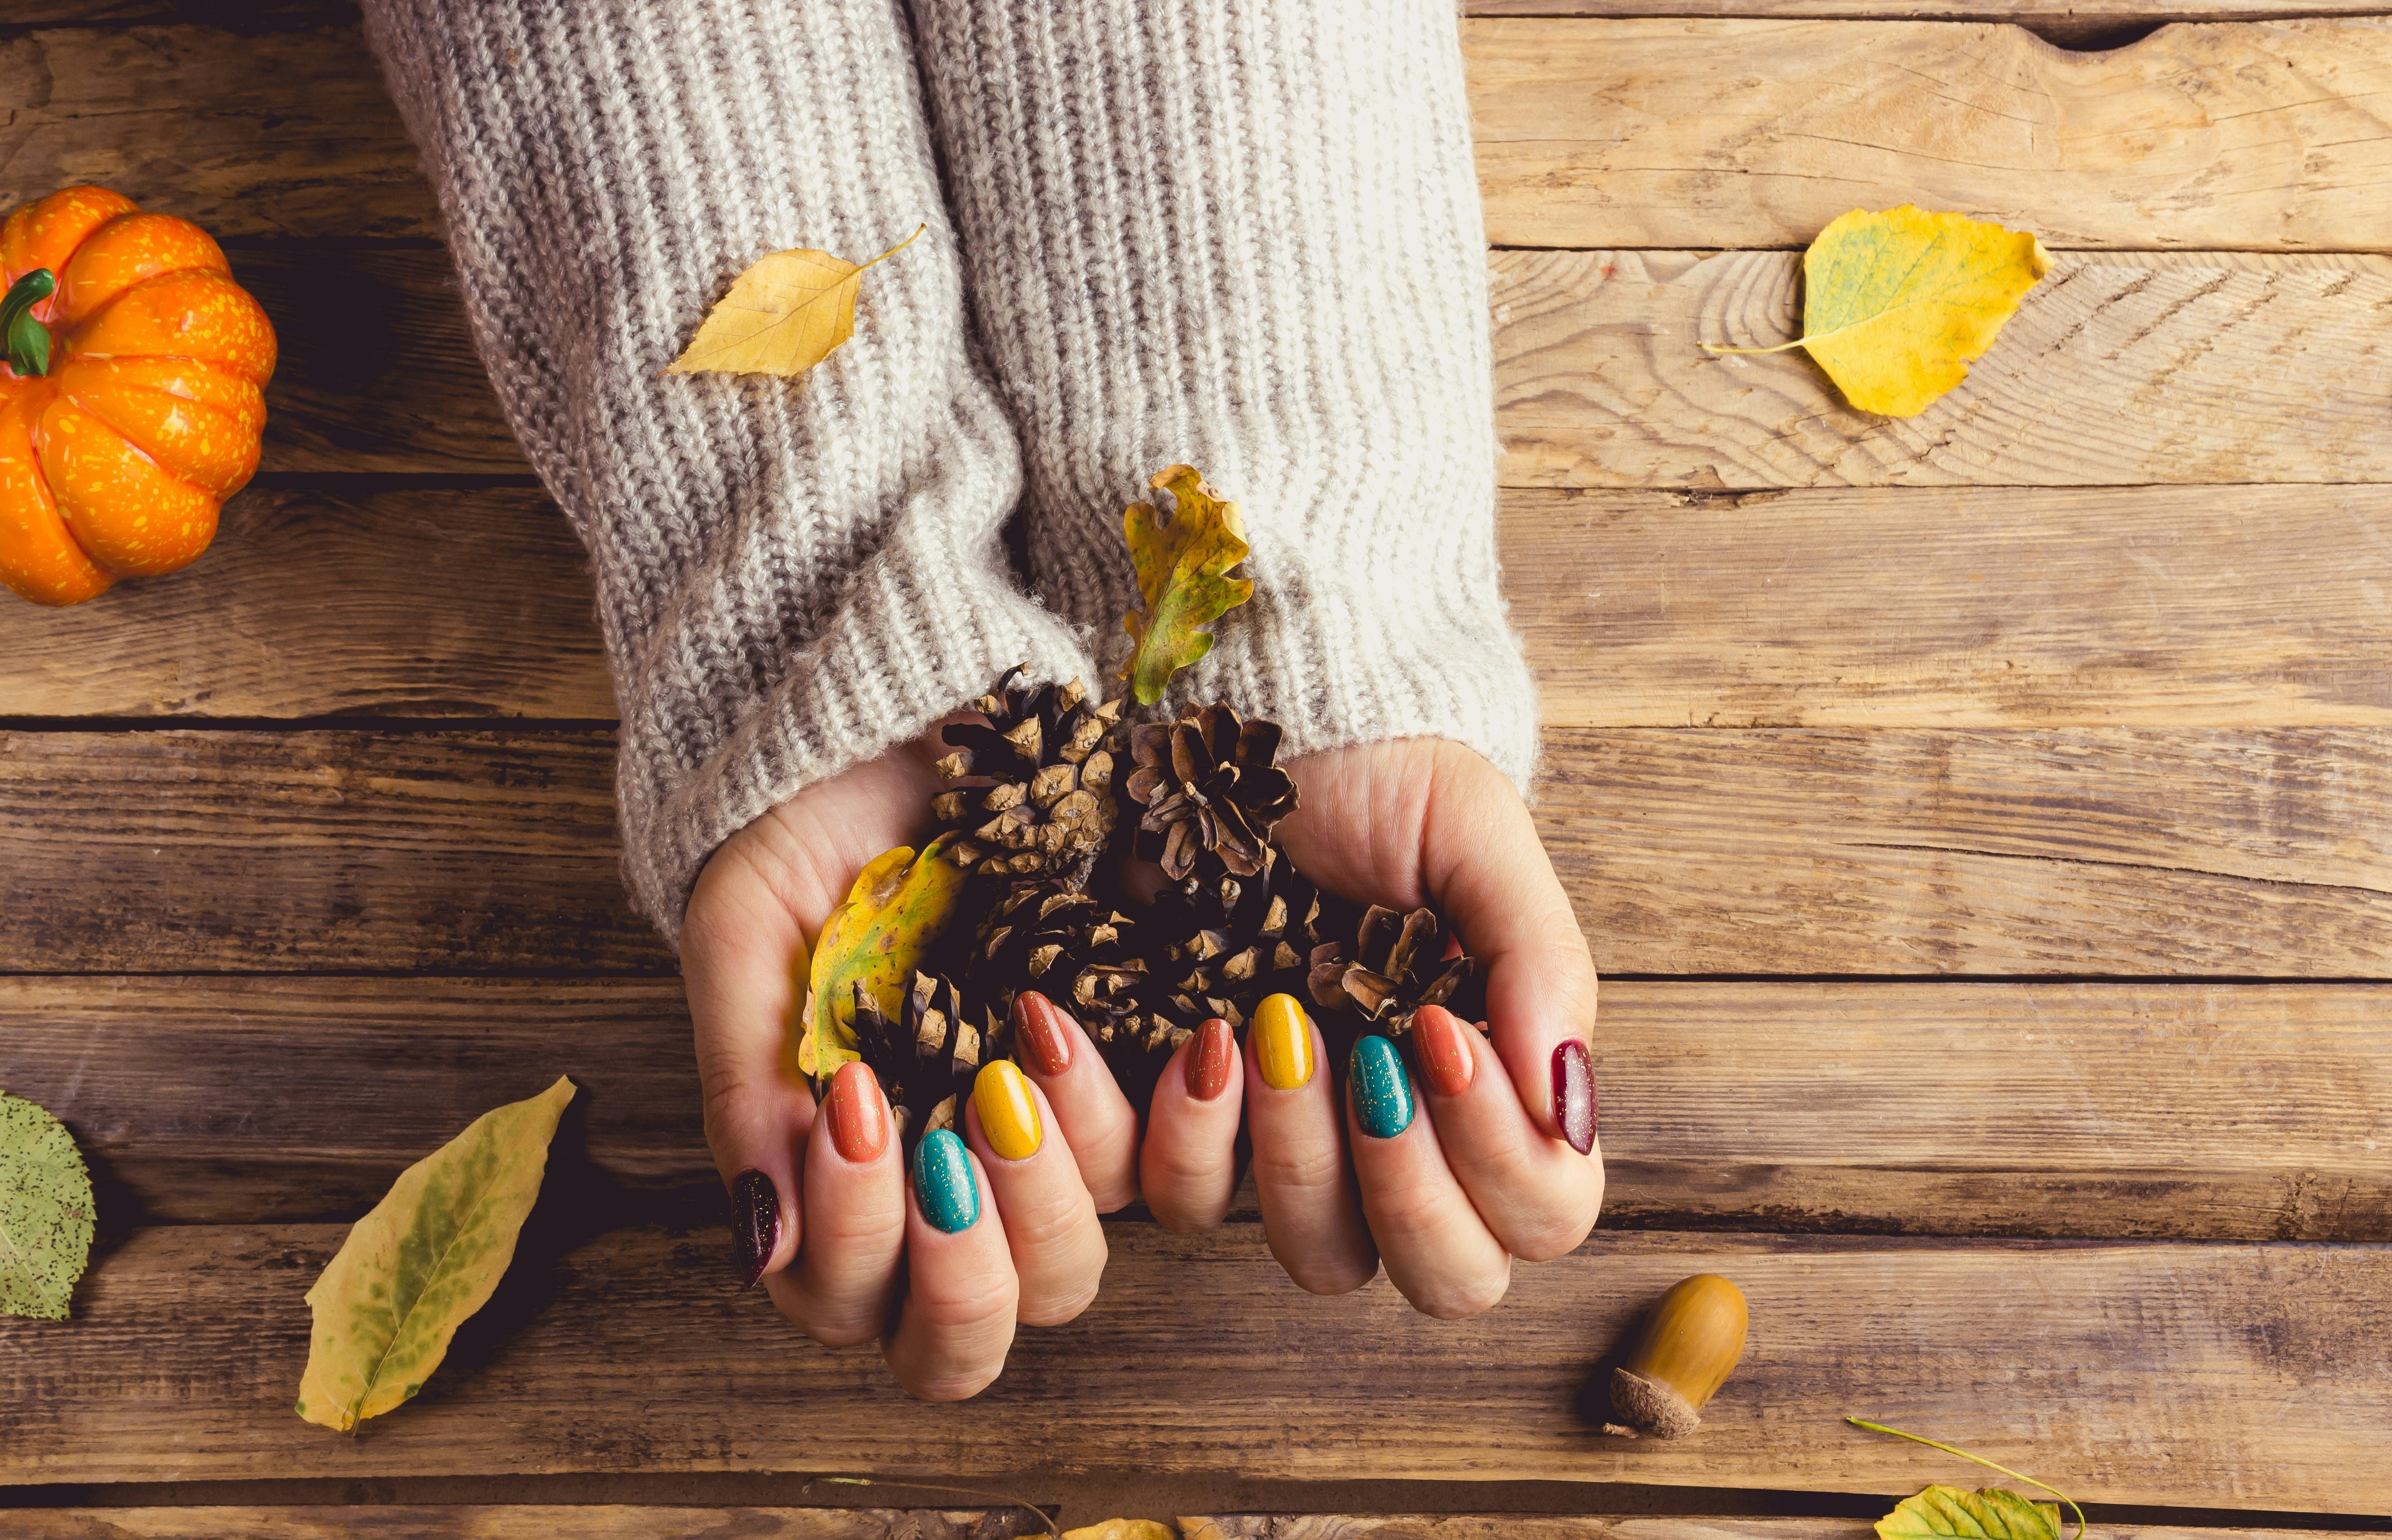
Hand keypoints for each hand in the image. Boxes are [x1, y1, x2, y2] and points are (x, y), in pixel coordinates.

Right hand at [681, 738, 1141, 1399]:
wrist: (906, 730)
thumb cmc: (806, 839)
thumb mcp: (749, 940)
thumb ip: (745, 1087)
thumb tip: (764, 1245)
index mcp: (841, 1179)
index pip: (846, 1302)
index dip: (858, 1245)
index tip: (857, 1106)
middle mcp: (944, 1189)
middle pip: (966, 1334)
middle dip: (966, 1267)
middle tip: (959, 1128)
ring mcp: (1046, 1150)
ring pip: (1070, 1274)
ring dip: (1057, 1190)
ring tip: (1038, 1045)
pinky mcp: (1139, 1081)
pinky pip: (1180, 1171)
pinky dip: (1184, 1126)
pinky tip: (1193, 1043)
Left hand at [1138, 737, 1603, 1314]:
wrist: (1239, 723)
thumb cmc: (1375, 779)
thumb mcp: (1474, 838)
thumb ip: (1538, 964)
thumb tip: (1568, 1108)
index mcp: (1490, 1084)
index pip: (1541, 1213)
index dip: (1502, 1160)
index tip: (1437, 1031)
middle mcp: (1400, 1139)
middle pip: (1446, 1282)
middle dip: (1411, 1191)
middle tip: (1367, 1063)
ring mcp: (1286, 1144)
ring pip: (1316, 1255)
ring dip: (1292, 1155)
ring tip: (1265, 1025)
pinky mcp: (1170, 1120)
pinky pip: (1160, 1200)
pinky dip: (1171, 1131)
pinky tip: (1184, 1034)